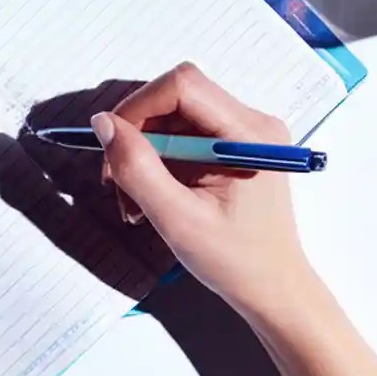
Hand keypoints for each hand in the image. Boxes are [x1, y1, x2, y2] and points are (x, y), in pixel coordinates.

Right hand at [93, 62, 315, 318]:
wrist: (273, 289)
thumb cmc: (235, 261)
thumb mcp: (178, 219)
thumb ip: (138, 169)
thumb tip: (103, 124)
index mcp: (249, 134)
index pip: (184, 85)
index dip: (138, 106)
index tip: (111, 146)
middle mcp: (251, 123)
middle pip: (176, 99)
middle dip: (136, 136)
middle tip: (116, 183)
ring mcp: (243, 134)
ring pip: (173, 118)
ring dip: (143, 154)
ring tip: (133, 202)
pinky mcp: (232, 148)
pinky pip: (183, 137)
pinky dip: (158, 163)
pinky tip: (151, 199)